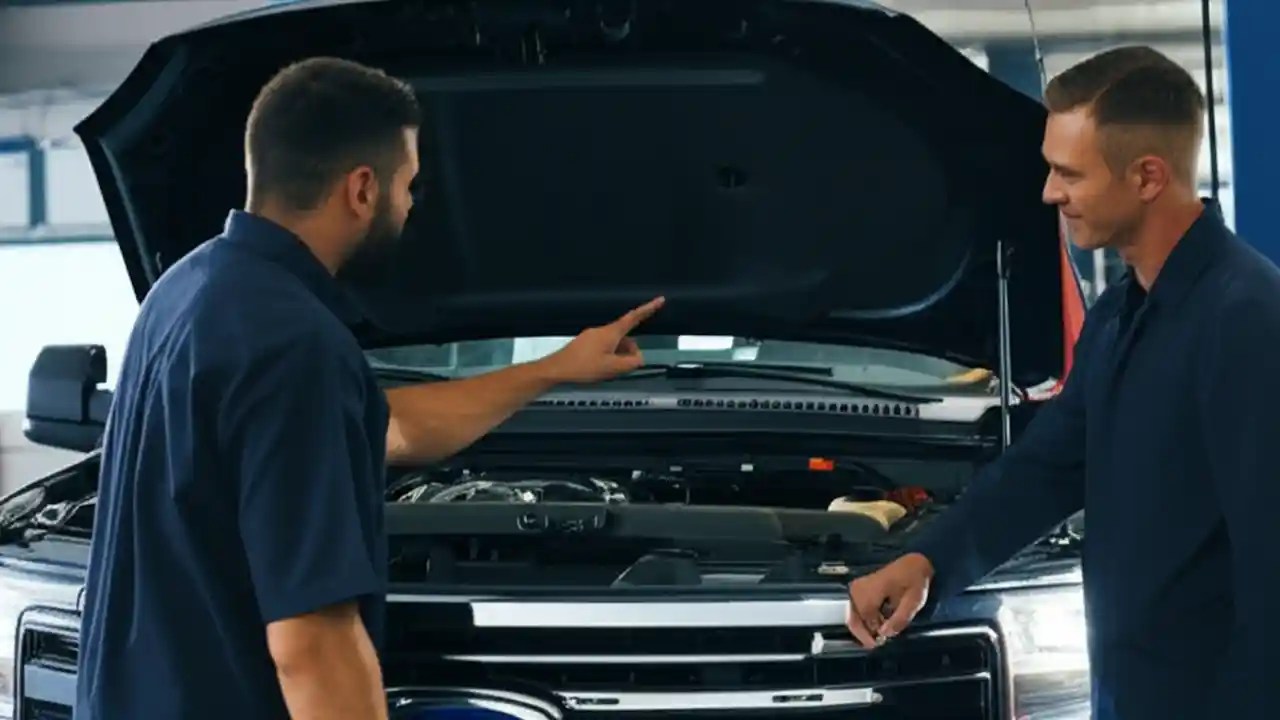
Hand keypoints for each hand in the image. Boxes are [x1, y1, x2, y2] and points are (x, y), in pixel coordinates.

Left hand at [540, 297, 665, 383]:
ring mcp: (593, 337)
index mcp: (611, 333)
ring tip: (609, 371)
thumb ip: (630, 363)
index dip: (648, 309)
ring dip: (618, 357)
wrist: (557, 369)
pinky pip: (604, 348)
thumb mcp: (612, 368)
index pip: (633, 318)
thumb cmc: (582, 367)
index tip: (659, 300)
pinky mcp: (586, 344)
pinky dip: (608, 358)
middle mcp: (602, 331)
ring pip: (615, 344)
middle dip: (630, 351)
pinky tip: (601, 370)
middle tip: (624, 368)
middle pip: (625, 338)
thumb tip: (640, 359)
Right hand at [845, 552, 933, 647]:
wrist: (912, 565)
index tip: (881, 641)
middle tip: (875, 644)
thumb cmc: (915, 581)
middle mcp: (860, 587)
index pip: (866, 615)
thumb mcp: (914, 601)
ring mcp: (856, 588)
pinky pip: (854, 611)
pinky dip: (863, 621)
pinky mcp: (857, 590)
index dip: (872, 630)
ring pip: (852, 616)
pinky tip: (876, 624)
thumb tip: (884, 634)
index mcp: (874, 587)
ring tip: (877, 636)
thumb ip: (900, 618)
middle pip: (854, 617)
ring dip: (863, 628)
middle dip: (864, 633)